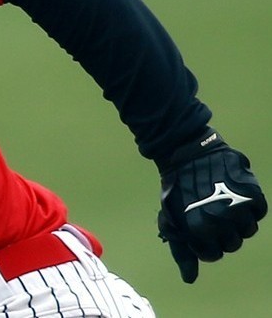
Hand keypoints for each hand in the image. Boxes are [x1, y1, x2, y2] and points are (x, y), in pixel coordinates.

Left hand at [157, 129, 266, 282]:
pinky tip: (237, 199)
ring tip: (224, 208)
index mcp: (199, 229)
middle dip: (221, 235)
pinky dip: (251, 208)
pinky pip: (260, 212)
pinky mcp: (252, 193)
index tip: (200, 232)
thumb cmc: (177, 189)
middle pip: (232, 245)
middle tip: (212, 218)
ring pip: (248, 230)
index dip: (205, 245)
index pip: (212, 254)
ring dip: (238, 223)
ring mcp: (239, 207)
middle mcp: (222, 221)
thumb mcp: (172, 219)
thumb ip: (182, 250)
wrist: (187, 153)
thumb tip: (189, 279)